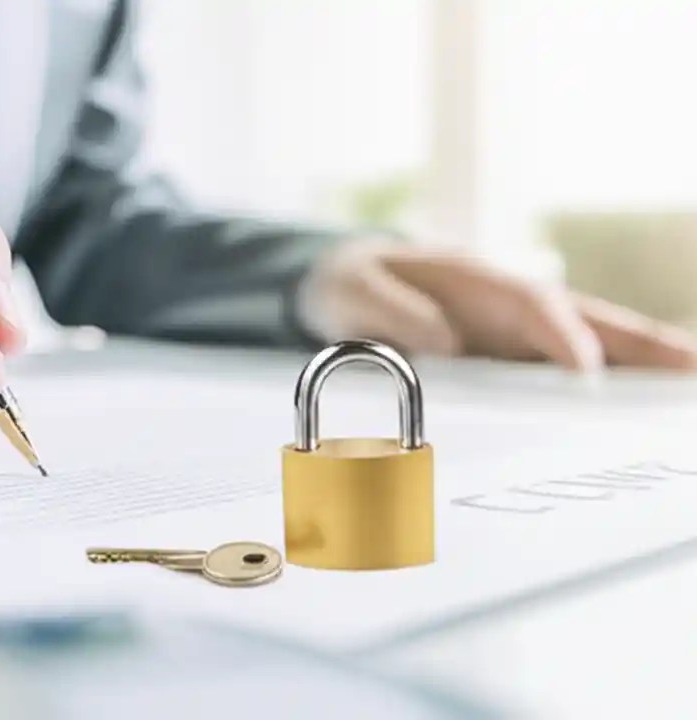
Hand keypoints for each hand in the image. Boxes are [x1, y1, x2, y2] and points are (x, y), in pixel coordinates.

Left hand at [298, 240, 696, 370]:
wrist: (348, 281)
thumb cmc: (353, 283)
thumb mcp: (353, 290)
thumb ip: (391, 313)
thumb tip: (446, 344)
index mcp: (475, 282)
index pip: (530, 306)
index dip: (561, 335)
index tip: (586, 371)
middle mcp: (512, 304)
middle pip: (588, 321)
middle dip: (642, 345)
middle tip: (694, 369)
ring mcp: (522, 332)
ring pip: (596, 347)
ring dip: (645, 368)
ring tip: (691, 391)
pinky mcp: (519, 357)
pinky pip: (574, 372)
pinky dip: (614, 388)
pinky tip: (645, 415)